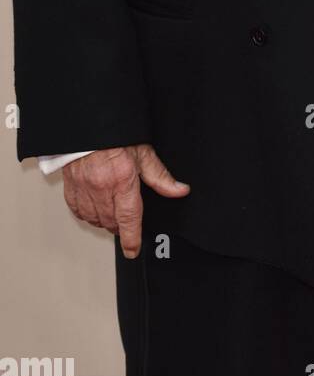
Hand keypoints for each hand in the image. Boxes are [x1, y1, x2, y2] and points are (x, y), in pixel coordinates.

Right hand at [61, 143, 189, 258]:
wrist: (90, 126)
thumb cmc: (116, 136)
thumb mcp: (143, 153)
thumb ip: (160, 176)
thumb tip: (179, 190)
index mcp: (122, 180)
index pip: (128, 219)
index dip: (131, 239)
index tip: (133, 250)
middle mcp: (101, 188)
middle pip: (112, 221)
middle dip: (121, 226)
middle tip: (127, 219)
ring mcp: (84, 189)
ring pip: (95, 219)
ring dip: (105, 221)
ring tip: (113, 210)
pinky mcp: (71, 189)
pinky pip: (79, 212)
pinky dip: (89, 215)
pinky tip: (96, 208)